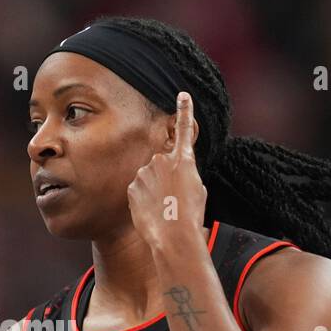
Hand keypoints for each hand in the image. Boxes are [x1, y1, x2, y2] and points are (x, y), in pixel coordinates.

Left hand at [126, 91, 206, 246]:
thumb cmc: (191, 216)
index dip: (184, 111)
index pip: (184, 129)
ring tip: (163, 208)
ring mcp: (144, 172)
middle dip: (165, 178)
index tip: (182, 95)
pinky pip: (138, 189)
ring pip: (149, 177)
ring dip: (154, 190)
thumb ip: (185, 174)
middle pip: (162, 164)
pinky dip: (144, 199)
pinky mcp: (132, 186)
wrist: (173, 235)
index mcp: (184, 159)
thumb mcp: (198, 190)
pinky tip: (152, 211)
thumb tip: (174, 175)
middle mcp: (162, 160)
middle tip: (173, 199)